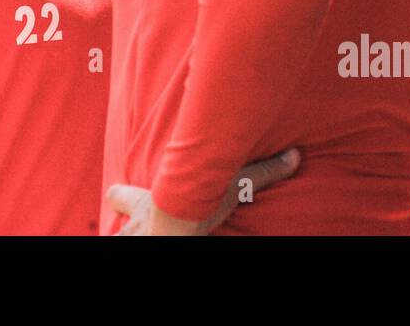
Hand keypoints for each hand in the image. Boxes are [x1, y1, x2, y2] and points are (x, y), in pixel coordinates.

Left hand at [106, 147, 299, 234]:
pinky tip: (122, 253)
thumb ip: (262, 173)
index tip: (119, 194)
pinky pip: (118, 253)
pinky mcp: (134, 254)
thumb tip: (295, 155)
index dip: (120, 196)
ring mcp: (132, 243)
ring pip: (116, 243)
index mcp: (146, 204)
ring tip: (134, 242)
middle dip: (123, 228)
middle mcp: (134, 226)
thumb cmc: (197, 210)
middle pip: (114, 226)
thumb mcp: (233, 188)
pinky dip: (121, 251)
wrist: (175, 234)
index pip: (119, 195)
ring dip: (124, 242)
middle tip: (135, 230)